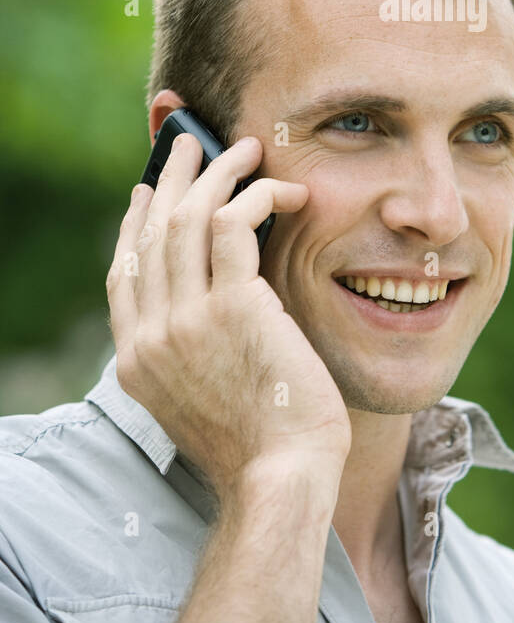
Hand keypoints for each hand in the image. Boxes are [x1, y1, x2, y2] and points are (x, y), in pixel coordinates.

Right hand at [107, 133, 350, 499]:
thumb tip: (215, 309)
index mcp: (136, 362)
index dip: (133, 226)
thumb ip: (195, 353)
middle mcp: (151, 336)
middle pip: (150, 234)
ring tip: (245, 147)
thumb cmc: (260, 446)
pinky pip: (232, 225)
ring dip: (217, 173)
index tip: (143, 194)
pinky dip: (256, 196)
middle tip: (188, 144)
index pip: (123, 275)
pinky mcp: (232, 306)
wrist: (281, 478)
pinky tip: (282, 188)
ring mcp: (185, 320)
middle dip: (169, 180)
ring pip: (188, 218)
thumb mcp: (202, 401)